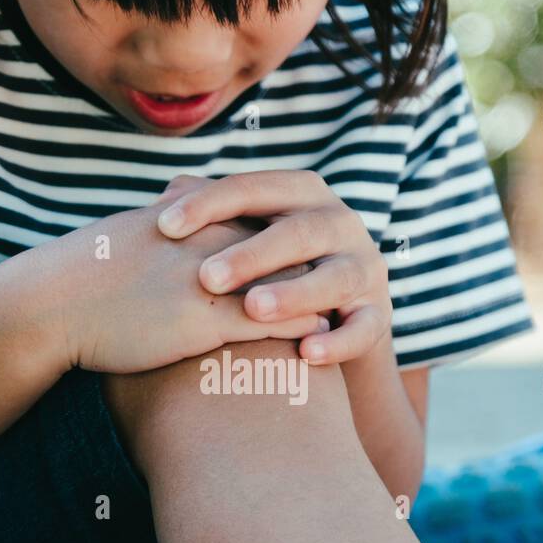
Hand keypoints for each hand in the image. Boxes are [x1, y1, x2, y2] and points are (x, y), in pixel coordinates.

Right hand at [48, 195, 325, 374]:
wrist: (51, 304)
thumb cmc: (82, 276)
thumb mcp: (130, 235)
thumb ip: (164, 223)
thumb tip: (174, 219)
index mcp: (195, 215)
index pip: (261, 216)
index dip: (291, 236)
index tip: (314, 252)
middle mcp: (211, 238)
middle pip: (287, 241)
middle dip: (318, 260)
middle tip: (345, 279)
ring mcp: (212, 278)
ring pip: (289, 279)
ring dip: (320, 295)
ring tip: (345, 311)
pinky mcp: (206, 320)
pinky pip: (273, 321)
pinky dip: (304, 327)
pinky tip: (321, 341)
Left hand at [154, 171, 392, 364]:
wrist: (334, 319)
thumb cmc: (270, 269)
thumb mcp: (245, 237)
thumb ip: (212, 217)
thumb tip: (162, 200)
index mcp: (301, 194)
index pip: (252, 189)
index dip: (209, 204)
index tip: (163, 228)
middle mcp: (338, 222)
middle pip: (297, 232)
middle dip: (251, 255)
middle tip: (208, 278)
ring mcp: (364, 267)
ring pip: (335, 277)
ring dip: (295, 293)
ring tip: (255, 311)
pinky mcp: (379, 313)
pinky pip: (365, 327)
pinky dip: (339, 342)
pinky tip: (307, 354)